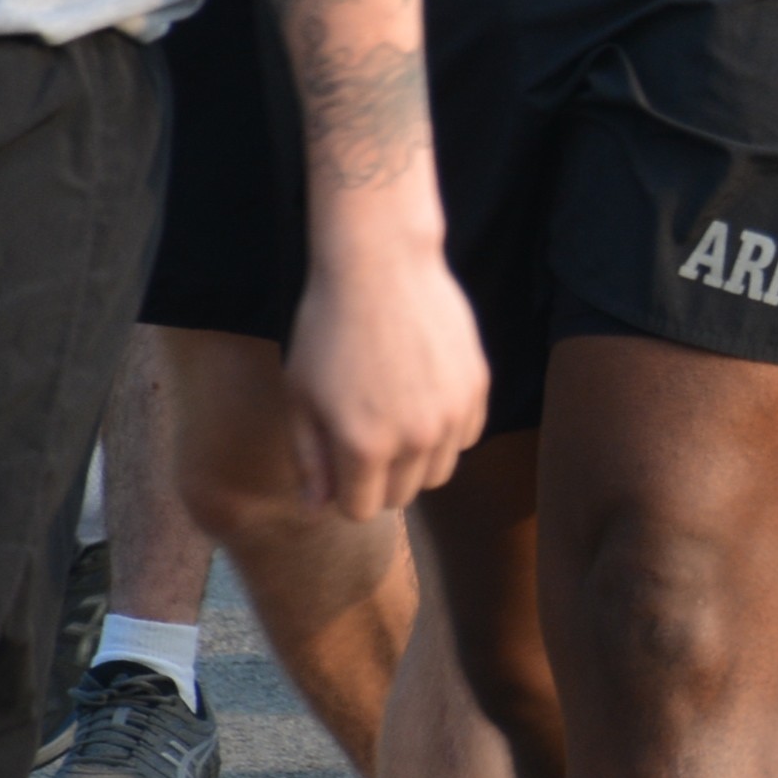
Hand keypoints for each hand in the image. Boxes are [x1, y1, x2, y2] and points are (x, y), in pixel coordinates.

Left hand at [280, 231, 488, 517]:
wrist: (380, 268)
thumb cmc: (327, 330)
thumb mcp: (300, 397)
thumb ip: (311, 458)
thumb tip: (319, 505)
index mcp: (364, 446)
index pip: (362, 509)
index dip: (344, 493)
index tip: (337, 465)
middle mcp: (416, 437)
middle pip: (404, 495)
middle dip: (379, 481)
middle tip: (363, 441)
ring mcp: (453, 412)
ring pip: (441, 471)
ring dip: (416, 461)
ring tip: (394, 422)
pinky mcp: (477, 386)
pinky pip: (467, 436)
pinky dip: (446, 433)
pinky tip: (423, 401)